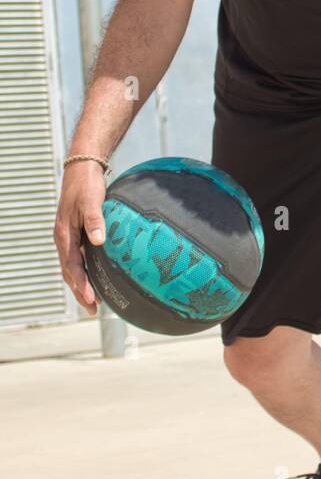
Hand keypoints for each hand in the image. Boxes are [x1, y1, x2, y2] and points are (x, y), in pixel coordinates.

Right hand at [54, 163, 106, 315]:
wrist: (82, 169)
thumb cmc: (87, 184)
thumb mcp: (92, 200)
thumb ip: (95, 220)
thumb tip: (99, 241)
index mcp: (65, 234)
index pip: (72, 266)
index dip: (81, 284)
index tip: (91, 299)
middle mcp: (63, 238)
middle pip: (69, 272)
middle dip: (80, 292)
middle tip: (92, 310)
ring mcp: (68, 237)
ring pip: (72, 267)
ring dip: (81, 285)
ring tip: (93, 302)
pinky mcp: (74, 234)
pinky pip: (77, 258)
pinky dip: (83, 272)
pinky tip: (94, 278)